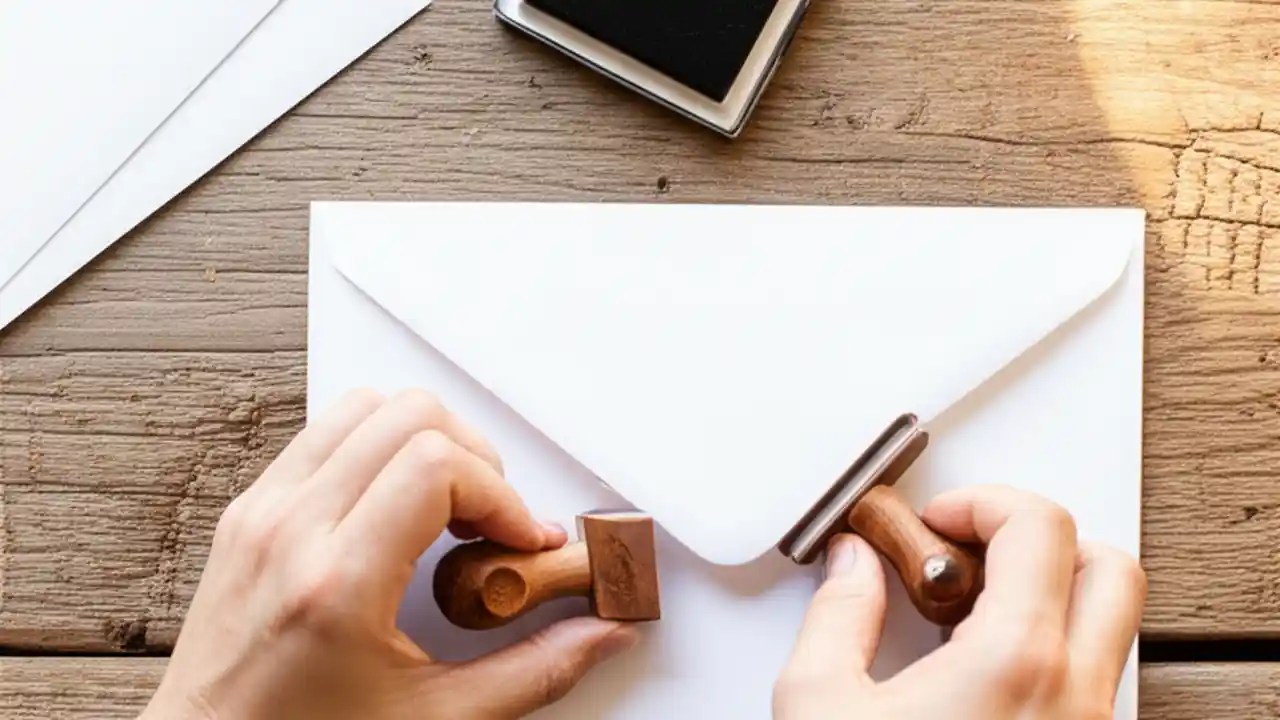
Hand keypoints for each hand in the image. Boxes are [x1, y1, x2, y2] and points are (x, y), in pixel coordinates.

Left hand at [141, 389, 637, 719]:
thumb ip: (533, 673)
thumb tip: (599, 634)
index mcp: (335, 583)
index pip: (436, 464)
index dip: (502, 495)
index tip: (522, 540)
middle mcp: (289, 530)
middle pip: (409, 416)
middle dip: (475, 460)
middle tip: (493, 522)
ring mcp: (261, 512)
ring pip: (365, 407)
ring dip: (425, 442)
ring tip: (448, 507)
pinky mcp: (248, 510)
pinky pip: (326, 434)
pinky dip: (377, 451)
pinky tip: (396, 510)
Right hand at [774, 485, 1145, 719]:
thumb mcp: (819, 704)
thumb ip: (837, 614)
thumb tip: (851, 567)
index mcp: (1016, 664)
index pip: (1043, 528)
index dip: (985, 502)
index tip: (938, 523)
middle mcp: (1072, 699)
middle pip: (1110, 567)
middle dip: (1041, 541)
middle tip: (971, 555)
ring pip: (1107, 629)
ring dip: (1047, 598)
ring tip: (966, 621)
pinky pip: (1086, 682)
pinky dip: (1045, 653)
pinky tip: (975, 677)